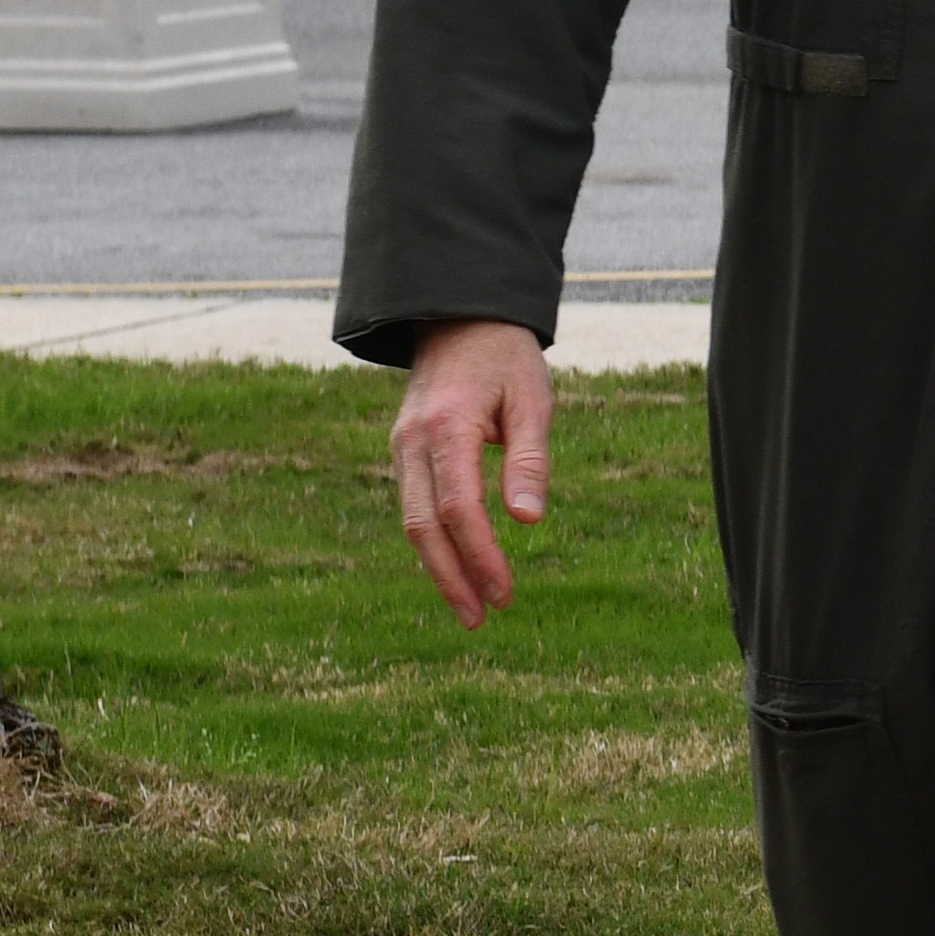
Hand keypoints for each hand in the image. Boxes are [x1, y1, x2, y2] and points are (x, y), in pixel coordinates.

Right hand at [389, 318, 553, 629]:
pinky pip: (414, 506)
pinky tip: (456, 568)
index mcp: (447, 429)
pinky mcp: (404, 453)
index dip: (480, 556)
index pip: (460, 508)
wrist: (459, 317)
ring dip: (439, 568)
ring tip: (470, 607)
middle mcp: (412, 442)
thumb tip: (528, 520)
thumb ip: (529, 459)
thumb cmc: (506, 358)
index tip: (504, 592)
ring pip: (412, 521)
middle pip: (424, 526)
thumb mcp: (532, 400)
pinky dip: (433, 542)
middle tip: (481, 618)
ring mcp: (401, 448)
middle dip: (452, 577)